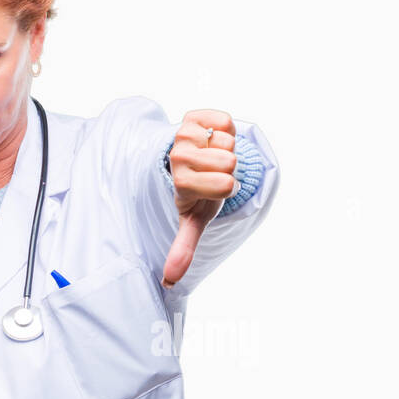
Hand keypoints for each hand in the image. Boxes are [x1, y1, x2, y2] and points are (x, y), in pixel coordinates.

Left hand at [162, 109, 239, 287]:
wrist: (188, 160)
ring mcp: (184, 132)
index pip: (225, 184)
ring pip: (228, 140)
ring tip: (211, 157)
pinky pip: (226, 120)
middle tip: (213, 173)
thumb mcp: (193, 221)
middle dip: (228, 168)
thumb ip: (183, 248)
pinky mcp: (194, 115)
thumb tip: (169, 283)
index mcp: (180, 181)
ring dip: (226, 149)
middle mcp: (177, 155)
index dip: (228, 188)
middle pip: (229, 160)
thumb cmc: (196, 194)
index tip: (214, 190)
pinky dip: (226, 129)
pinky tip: (213, 139)